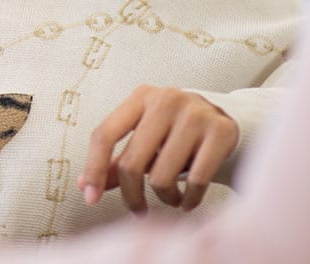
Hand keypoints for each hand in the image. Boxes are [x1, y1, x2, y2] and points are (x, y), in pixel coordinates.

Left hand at [79, 85, 238, 212]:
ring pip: (162, 176)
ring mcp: (196, 113)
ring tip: (170, 199)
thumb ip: (115, 160)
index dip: (93, 169)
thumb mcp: (144, 139)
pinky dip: (188, 200)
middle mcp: (167, 99)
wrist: (226, 119)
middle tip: (138, 211)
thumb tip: (83, 185)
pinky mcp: (221, 131)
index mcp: (140, 97)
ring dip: (164, 198)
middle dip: (132, 195)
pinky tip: (188, 201)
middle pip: (132, 162)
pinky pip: (195, 181)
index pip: (104, 134)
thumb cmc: (174, 134)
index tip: (90, 199)